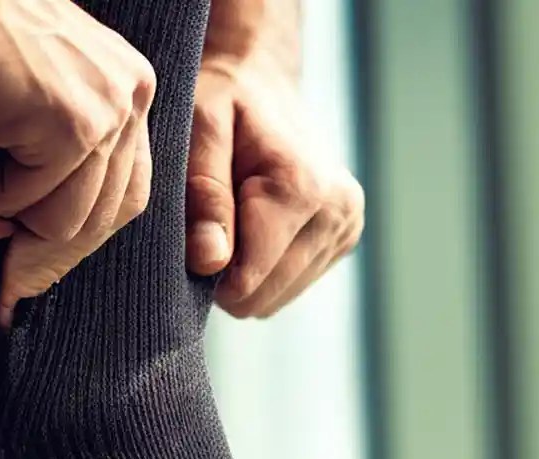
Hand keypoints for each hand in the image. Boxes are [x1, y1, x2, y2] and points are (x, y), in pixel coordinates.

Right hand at [0, 0, 156, 326]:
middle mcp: (129, 97)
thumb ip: (17, 186)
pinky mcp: (72, 125)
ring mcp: (107, 111)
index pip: (119, 196)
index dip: (66, 243)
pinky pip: (17, 207)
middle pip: (99, 221)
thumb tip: (14, 278)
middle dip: (36, 256)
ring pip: (56, 225)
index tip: (19, 283)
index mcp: (119, 91)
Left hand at [185, 61, 364, 317]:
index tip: (190, 236)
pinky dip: (265, 267)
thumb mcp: (200, 131)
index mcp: (302, 189)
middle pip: (263, 295)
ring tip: (232, 219)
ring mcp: (347, 227)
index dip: (207, 272)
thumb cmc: (222, 102)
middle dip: (225, 273)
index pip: (248, 279)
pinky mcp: (346, 236)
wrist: (261, 81)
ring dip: (245, 271)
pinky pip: (290, 285)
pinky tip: (254, 225)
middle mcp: (338, 212)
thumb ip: (205, 195)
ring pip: (276, 297)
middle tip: (206, 225)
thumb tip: (210, 261)